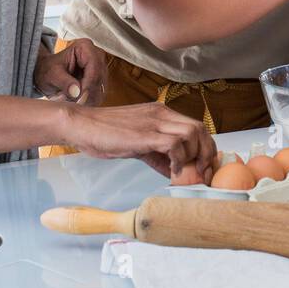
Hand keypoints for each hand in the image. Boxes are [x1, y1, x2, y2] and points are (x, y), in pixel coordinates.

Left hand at [35, 38, 106, 105]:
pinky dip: (87, 101)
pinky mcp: (99, 80)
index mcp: (85, 47)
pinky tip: (76, 102)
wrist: (46, 73)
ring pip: (100, 88)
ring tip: (71, 101)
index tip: (78, 97)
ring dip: (87, 99)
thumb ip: (64, 82)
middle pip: (99, 79)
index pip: (94, 68)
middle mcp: (96, 56)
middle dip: (86, 93)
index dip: (87, 85)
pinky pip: (98, 94)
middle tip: (72, 102)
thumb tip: (76, 92)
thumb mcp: (52, 75)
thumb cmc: (48, 69)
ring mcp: (100, 68)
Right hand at [54, 102, 216, 179]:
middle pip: (200, 128)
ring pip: (192, 133)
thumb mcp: (138, 143)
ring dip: (194, 156)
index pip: (196, 126)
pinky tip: (171, 172)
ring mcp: (154, 122)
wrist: (81, 125)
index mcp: (161, 113)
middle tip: (202, 174)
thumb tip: (176, 173)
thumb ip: (158, 155)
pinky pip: (174, 144)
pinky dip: (178, 160)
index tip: (204, 167)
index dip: (206, 147)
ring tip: (185, 173)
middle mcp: (162, 114)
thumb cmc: (105, 134)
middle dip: (207, 153)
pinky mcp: (145, 134)